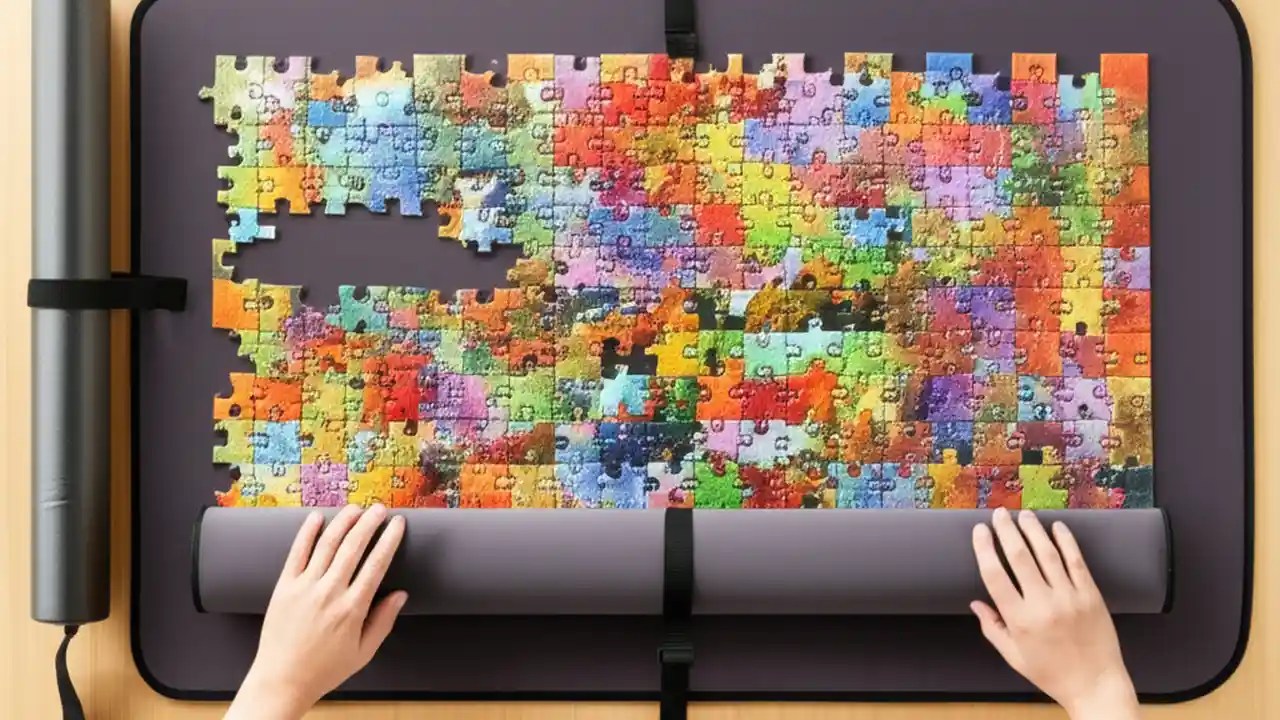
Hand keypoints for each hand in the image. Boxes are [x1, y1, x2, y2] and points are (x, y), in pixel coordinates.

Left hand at [225, 504, 407, 719]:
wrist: (282, 679)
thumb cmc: (325, 669)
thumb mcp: (363, 653)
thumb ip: (383, 621)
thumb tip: (400, 594)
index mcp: (352, 609)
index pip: (376, 563)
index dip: (389, 540)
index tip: (398, 524)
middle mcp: (329, 592)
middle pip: (353, 546)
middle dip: (370, 523)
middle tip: (380, 509)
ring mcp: (304, 587)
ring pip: (327, 543)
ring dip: (343, 521)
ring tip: (356, 509)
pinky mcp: (284, 586)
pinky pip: (297, 552)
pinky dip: (307, 532)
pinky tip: (317, 517)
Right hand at [971, 508, 1139, 719]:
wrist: (1095, 685)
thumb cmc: (1052, 673)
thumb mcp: (1014, 656)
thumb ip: (992, 628)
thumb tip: (976, 604)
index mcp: (1020, 620)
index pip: (995, 576)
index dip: (984, 549)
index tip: (980, 532)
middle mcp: (1043, 605)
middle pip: (1019, 558)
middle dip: (1007, 531)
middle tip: (1000, 514)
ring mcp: (1069, 598)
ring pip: (1048, 554)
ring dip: (1034, 530)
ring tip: (1025, 515)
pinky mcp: (1091, 596)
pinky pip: (1076, 562)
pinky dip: (1066, 542)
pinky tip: (1058, 527)